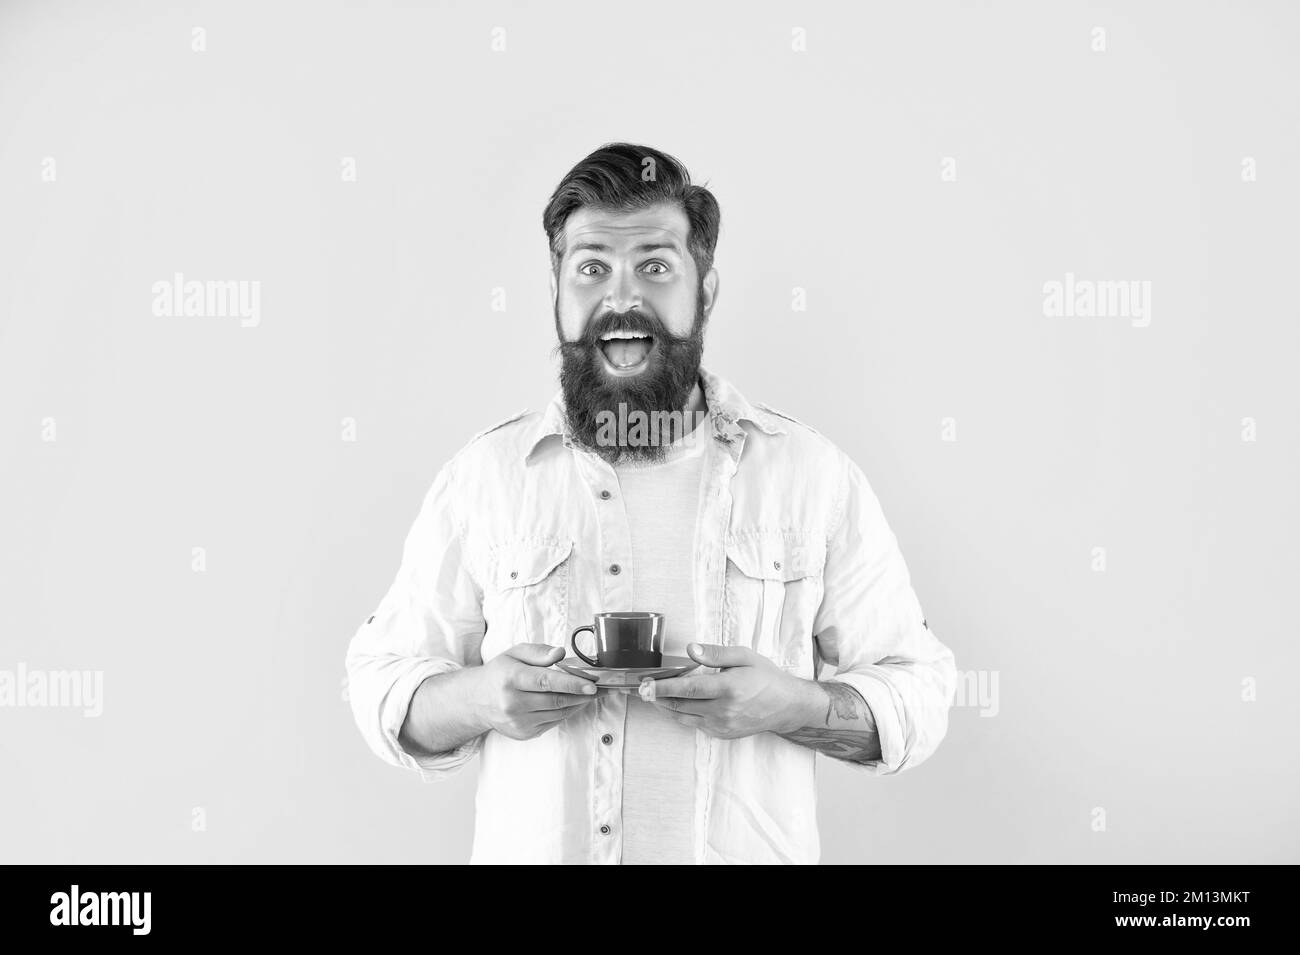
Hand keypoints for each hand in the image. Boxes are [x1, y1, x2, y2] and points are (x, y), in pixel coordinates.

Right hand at [470, 643, 597, 740]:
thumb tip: (560, 654)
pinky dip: (565, 712)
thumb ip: (539, 652)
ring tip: (589, 694)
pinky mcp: (524, 733)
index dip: (572, 683)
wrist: (477, 700)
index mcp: (511, 678)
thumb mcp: (515, 653)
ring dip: (577, 704)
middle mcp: (513, 702)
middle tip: (599, 688)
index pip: (546, 681)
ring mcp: (518, 721)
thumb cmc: (500, 673)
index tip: (592, 684)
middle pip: (556, 700)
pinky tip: (572, 702)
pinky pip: (553, 723)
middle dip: (582, 695)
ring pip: (558, 713)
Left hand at [639, 643, 819, 739]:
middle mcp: (723, 711)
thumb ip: (716, 654)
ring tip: (653, 696)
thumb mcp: (744, 657)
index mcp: (728, 689)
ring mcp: (722, 725)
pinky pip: (695, 724)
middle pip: (680, 705)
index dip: (663, 688)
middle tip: (642, 689)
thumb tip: (691, 650)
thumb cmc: (766, 678)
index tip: (646, 685)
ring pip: (684, 717)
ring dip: (666, 707)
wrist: (787, 706)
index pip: (688, 689)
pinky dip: (683, 714)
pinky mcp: (722, 734)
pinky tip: (677, 704)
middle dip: (658, 698)